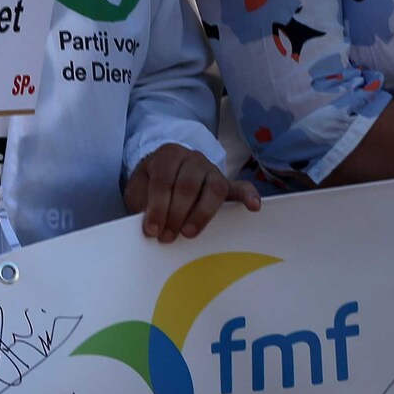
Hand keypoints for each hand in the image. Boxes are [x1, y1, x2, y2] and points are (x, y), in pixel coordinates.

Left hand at [124, 143, 256, 242]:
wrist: (164, 171)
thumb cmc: (151, 184)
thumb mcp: (139, 189)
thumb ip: (142, 203)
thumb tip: (149, 227)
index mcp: (168, 155)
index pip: (164, 180)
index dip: (158, 206)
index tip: (152, 230)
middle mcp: (192, 158)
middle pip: (188, 185)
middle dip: (176, 214)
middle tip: (167, 237)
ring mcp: (211, 169)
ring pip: (213, 188)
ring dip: (201, 214)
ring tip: (189, 233)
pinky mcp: (226, 183)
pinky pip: (240, 187)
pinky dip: (248, 195)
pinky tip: (254, 207)